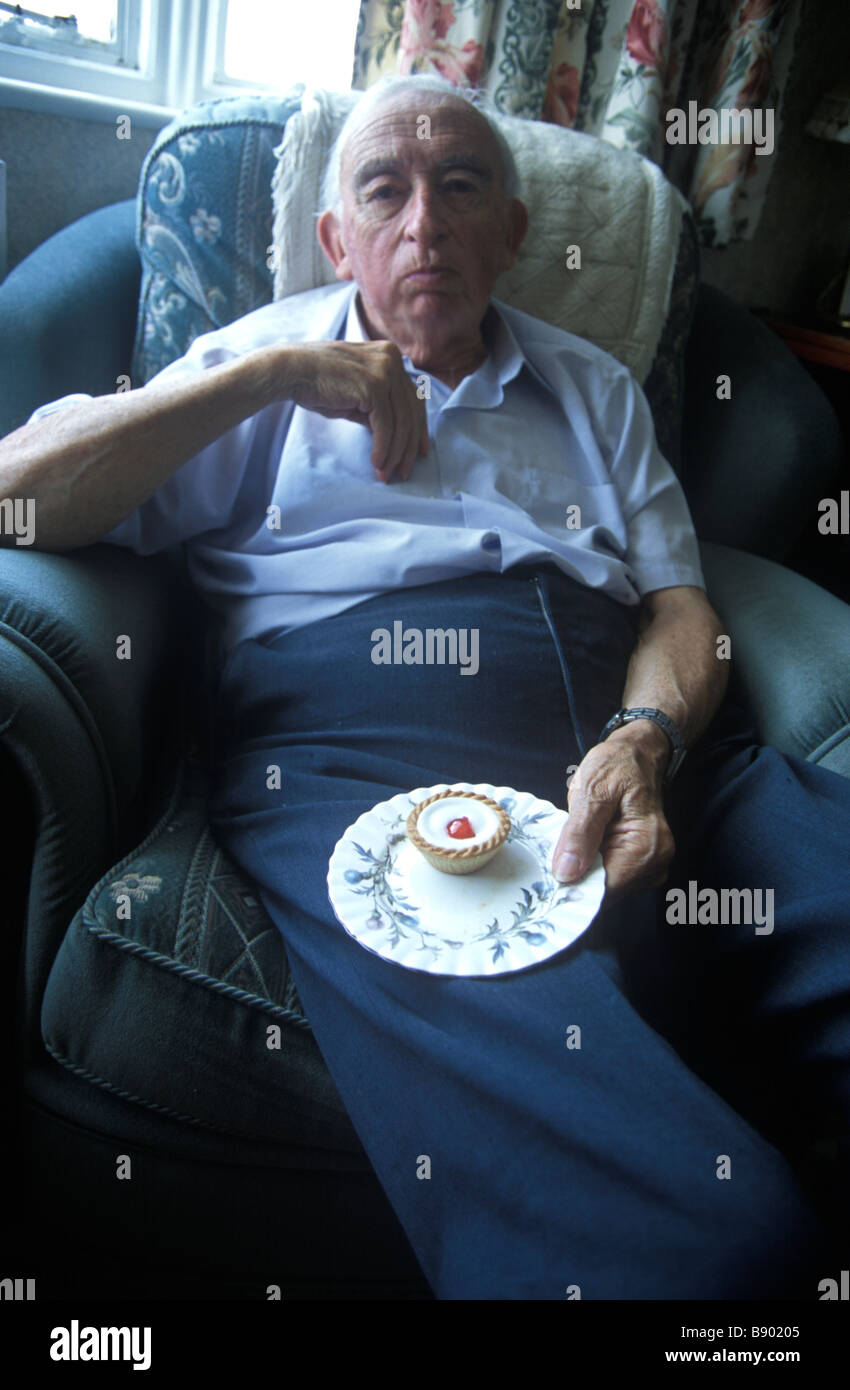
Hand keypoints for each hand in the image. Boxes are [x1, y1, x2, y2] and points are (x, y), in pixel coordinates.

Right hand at [285, 340, 428, 482]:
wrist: (291, 370)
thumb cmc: (318, 383)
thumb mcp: (356, 392)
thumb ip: (378, 406)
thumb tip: (395, 435)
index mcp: (390, 355)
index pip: (414, 398)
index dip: (419, 428)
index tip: (418, 452)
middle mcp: (392, 359)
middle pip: (412, 411)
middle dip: (409, 446)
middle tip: (403, 471)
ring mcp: (384, 370)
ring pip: (401, 422)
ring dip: (395, 453)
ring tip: (386, 473)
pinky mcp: (373, 385)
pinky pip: (386, 426)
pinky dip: (383, 448)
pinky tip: (377, 463)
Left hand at [550, 724, 674, 899]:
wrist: (636, 755)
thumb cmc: (616, 766)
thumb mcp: (591, 792)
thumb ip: (579, 834)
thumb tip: (566, 873)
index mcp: (646, 846)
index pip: (606, 888)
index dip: (575, 888)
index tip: (548, 882)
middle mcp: (655, 862)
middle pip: (608, 892)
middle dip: (579, 880)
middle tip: (555, 858)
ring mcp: (652, 866)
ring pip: (608, 888)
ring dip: (586, 873)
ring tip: (572, 847)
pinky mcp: (643, 864)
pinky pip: (612, 878)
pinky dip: (594, 868)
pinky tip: (585, 849)